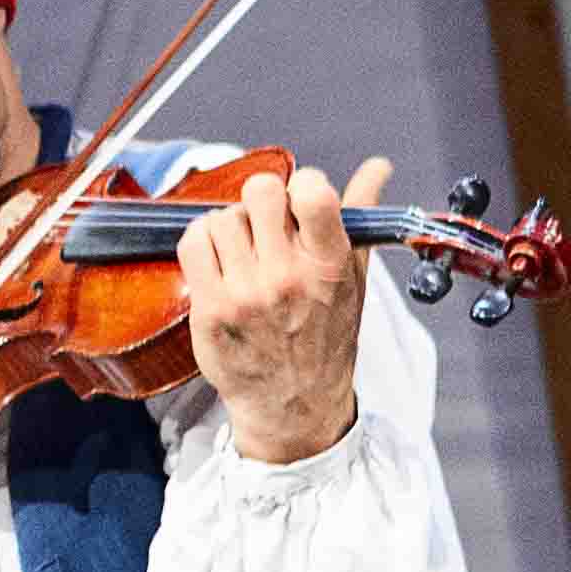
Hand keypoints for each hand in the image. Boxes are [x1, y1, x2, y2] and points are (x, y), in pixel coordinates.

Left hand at [184, 155, 390, 463]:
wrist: (294, 404)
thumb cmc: (326, 336)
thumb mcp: (354, 278)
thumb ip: (360, 217)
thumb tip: (377, 167)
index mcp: (329, 265)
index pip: (313, 193)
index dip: (302, 185)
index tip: (300, 202)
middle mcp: (287, 277)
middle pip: (260, 192)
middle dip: (261, 198)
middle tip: (265, 221)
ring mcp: (245, 294)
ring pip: (222, 216)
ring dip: (230, 224)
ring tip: (242, 248)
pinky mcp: (210, 309)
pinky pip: (192, 243)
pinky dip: (201, 240)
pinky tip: (217, 256)